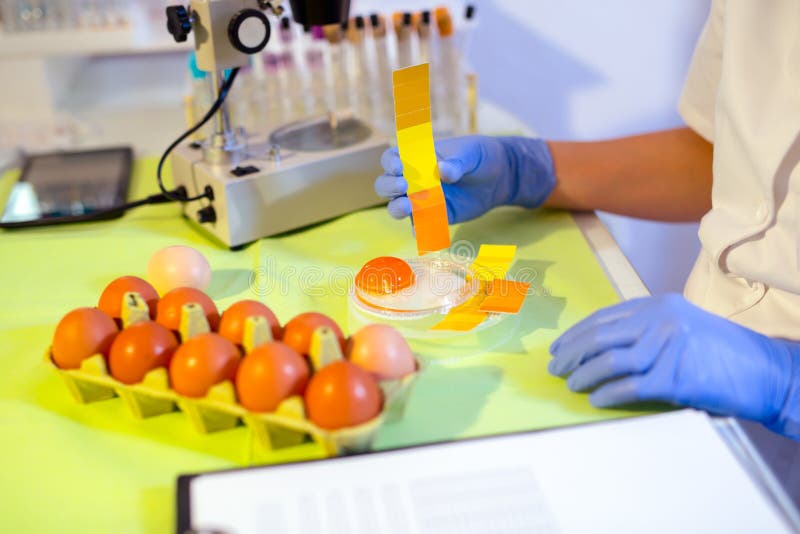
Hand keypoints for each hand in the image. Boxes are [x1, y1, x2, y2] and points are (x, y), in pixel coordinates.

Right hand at [375, 135, 555, 223]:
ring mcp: (422, 199)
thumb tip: (442, 171)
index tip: (400, 167)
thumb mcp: (470, 153)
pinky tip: (419, 231)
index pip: (392, 159)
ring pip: (397, 206)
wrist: (501, 177)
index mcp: (417, 157)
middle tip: (403, 187)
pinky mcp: (436, 216)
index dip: (390, 163)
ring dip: (397, 208)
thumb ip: (456, 162)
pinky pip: (420, 225)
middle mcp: (413, 179)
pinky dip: (417, 229)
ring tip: (408, 208)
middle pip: (386, 184)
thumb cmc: (481, 156)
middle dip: (389, 187)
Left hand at [549, 294, 799, 437]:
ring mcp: (667, 348)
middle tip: (555, 368)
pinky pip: (628, 387)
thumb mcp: (681, 326)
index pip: (603, 318)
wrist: (766, 372)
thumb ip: (645, 330)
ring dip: (583, 375)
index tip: (558, 347)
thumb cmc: (721, 352)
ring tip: (572, 385)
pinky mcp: (674, 379)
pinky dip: (607, 394)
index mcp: (658, 305)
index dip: (575, 334)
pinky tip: (596, 399)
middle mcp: (660, 321)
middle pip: (599, 338)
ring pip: (608, 361)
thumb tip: (597, 348)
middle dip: (571, 354)